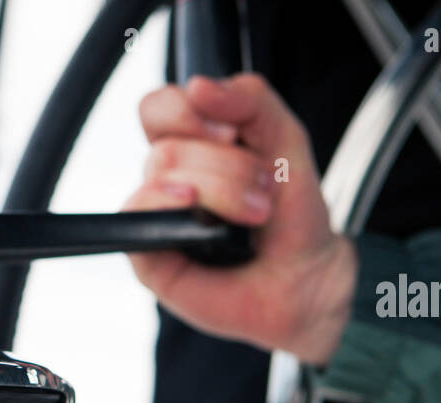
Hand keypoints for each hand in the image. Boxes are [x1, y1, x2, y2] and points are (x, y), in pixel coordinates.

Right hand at [125, 74, 355, 364]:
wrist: (303, 277)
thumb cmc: (290, 214)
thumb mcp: (285, 138)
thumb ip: (250, 99)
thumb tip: (197, 87)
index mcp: (190, 146)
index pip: (158, 109)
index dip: (188, 112)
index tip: (233, 134)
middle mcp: (166, 179)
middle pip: (166, 144)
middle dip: (226, 164)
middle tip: (263, 190)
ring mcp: (155, 215)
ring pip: (159, 171)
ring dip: (218, 188)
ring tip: (253, 214)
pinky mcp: (146, 253)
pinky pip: (137, 213)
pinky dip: (168, 205)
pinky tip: (199, 220)